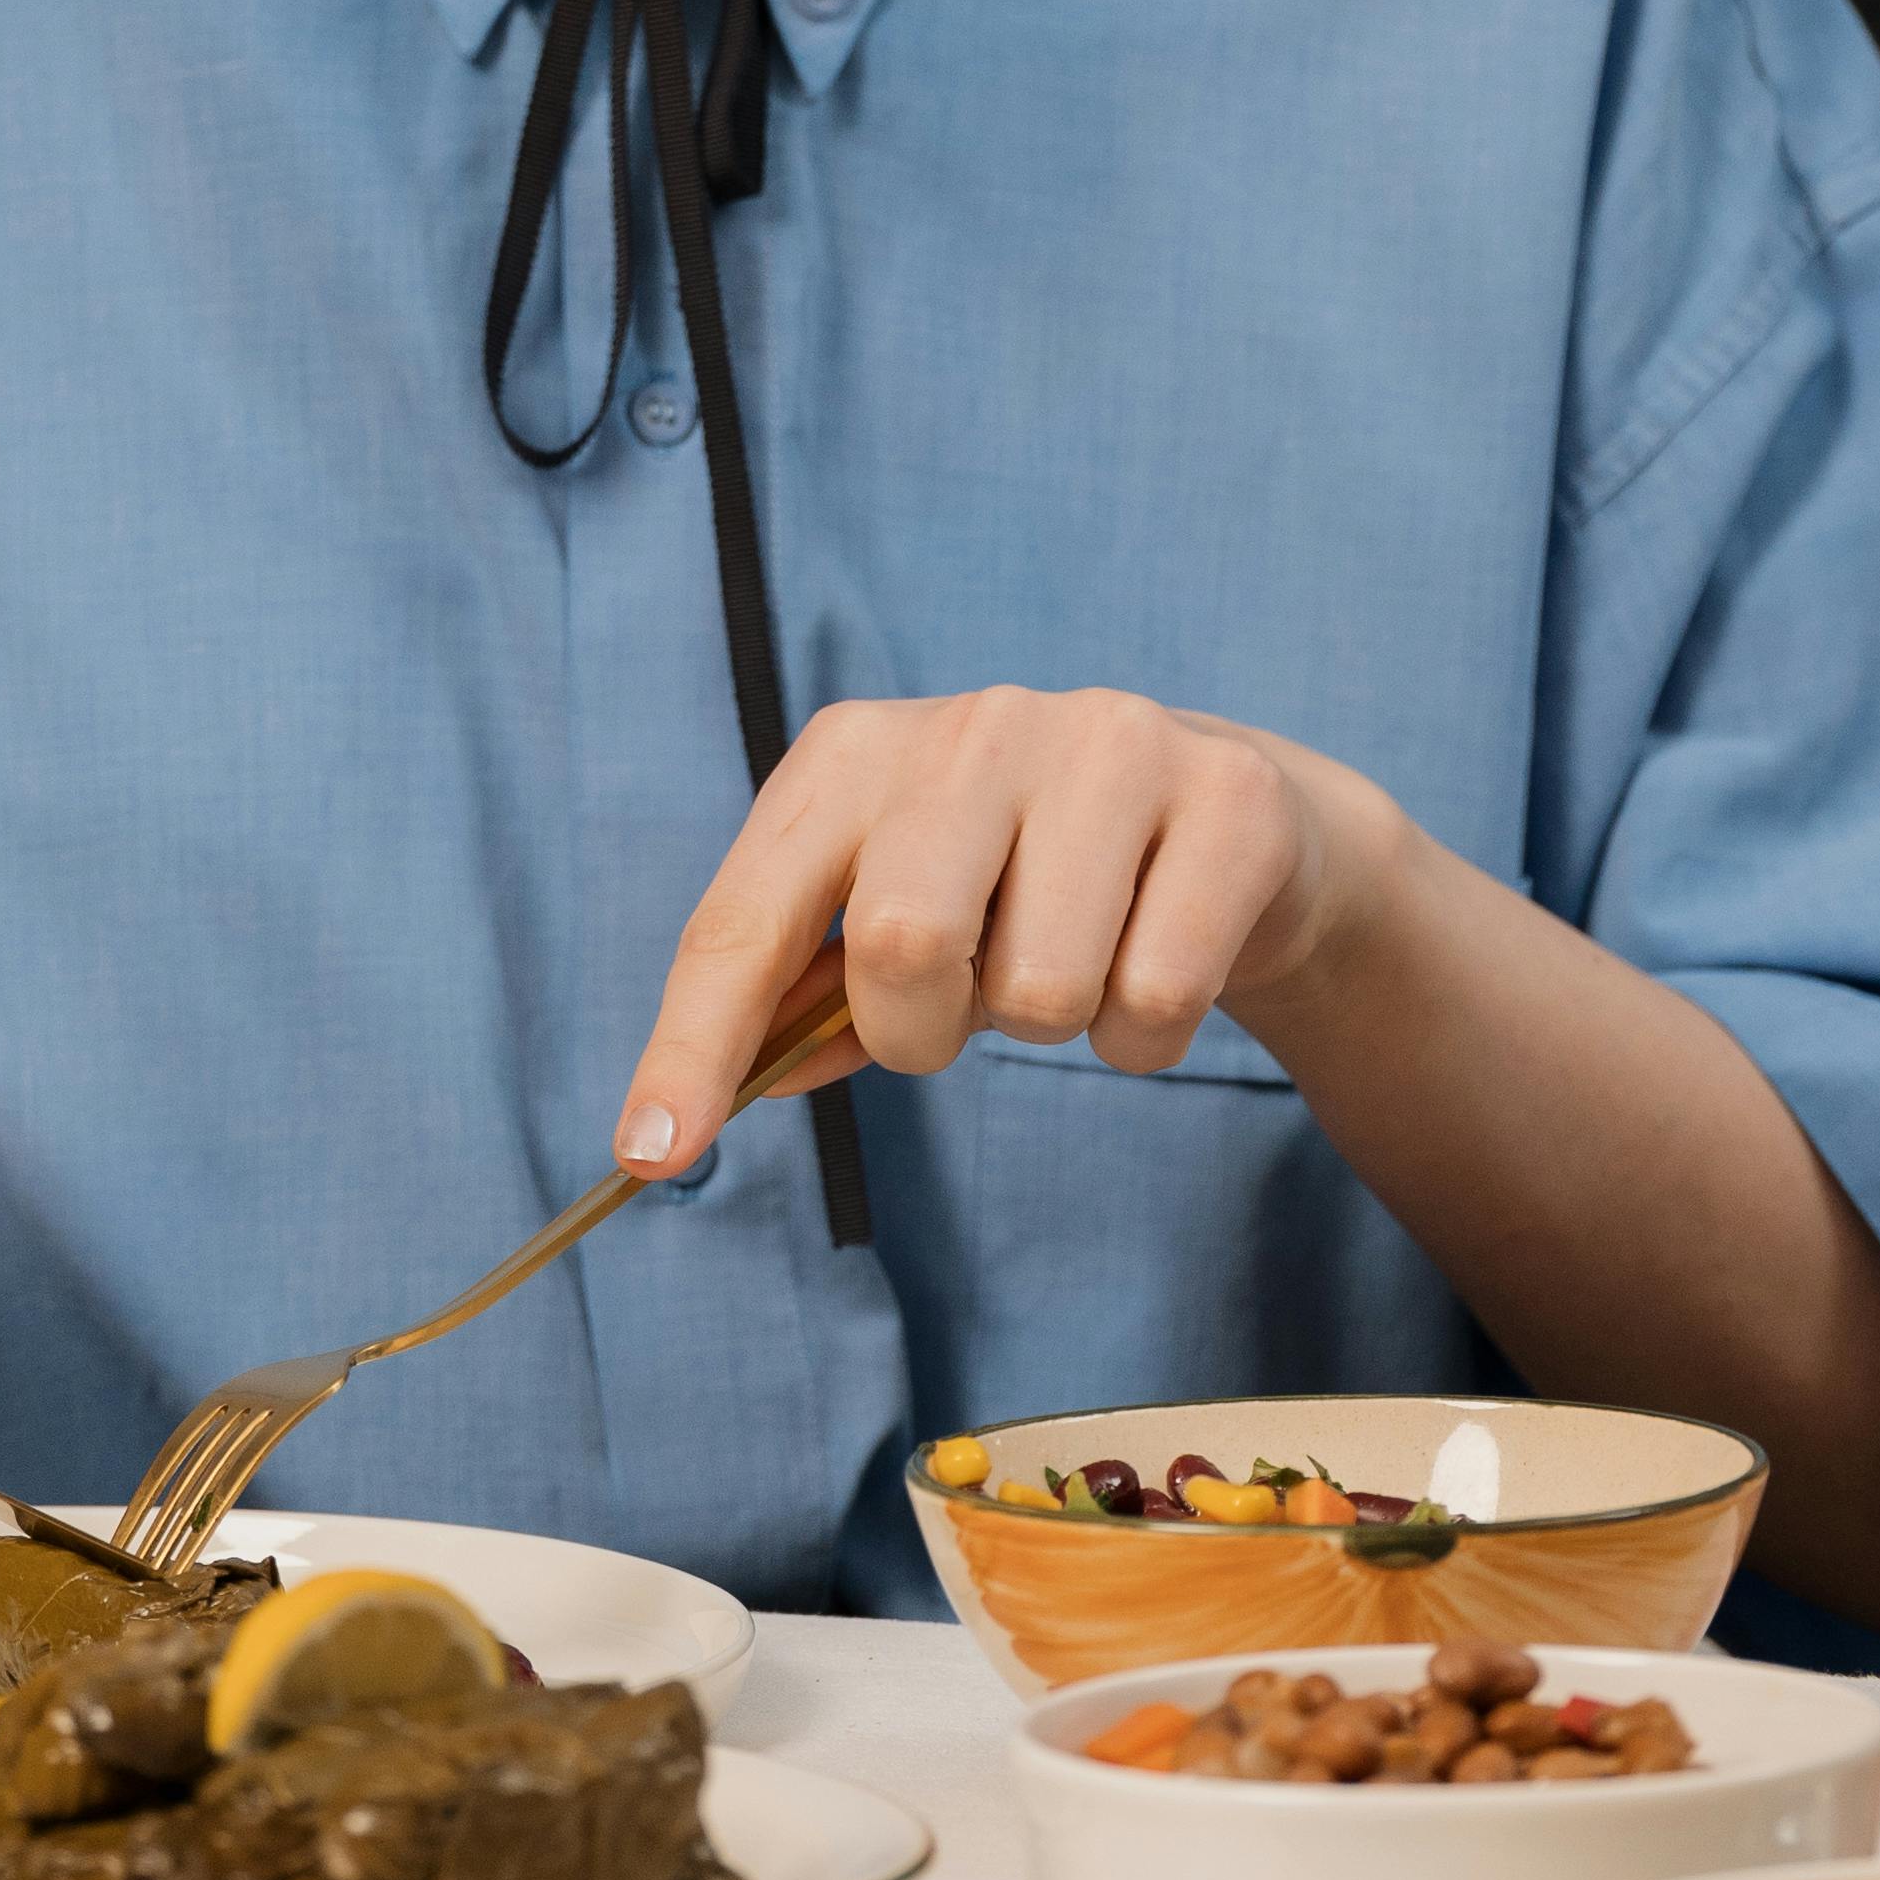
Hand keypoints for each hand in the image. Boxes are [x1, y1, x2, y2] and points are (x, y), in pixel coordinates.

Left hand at [610, 689, 1396, 1171]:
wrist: (1226, 814)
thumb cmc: (1025, 877)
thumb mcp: (903, 909)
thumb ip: (806, 1000)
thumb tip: (693, 1112)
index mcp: (855, 755)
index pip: (746, 919)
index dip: (692, 1045)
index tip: (653, 1152)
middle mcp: (974, 726)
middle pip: (899, 946)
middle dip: (922, 1034)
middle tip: (966, 1012)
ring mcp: (1108, 745)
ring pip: (1040, 990)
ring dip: (1052, 1030)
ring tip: (1078, 962)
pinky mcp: (1226, 795)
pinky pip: (1158, 997)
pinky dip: (1144, 1036)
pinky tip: (1154, 962)